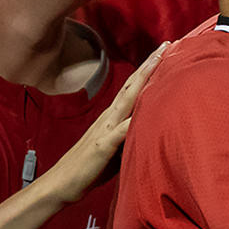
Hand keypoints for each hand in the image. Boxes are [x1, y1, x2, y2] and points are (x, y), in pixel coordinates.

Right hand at [41, 41, 165, 203]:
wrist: (60, 184)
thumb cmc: (90, 168)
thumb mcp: (116, 147)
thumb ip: (131, 134)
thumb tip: (152, 127)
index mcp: (113, 117)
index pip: (133, 88)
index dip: (149, 69)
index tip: (166, 51)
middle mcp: (109, 117)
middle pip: (132, 85)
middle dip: (151, 64)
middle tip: (169, 44)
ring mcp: (105, 129)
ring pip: (127, 98)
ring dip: (144, 78)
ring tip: (160, 60)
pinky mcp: (102, 146)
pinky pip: (121, 131)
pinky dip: (135, 119)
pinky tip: (149, 106)